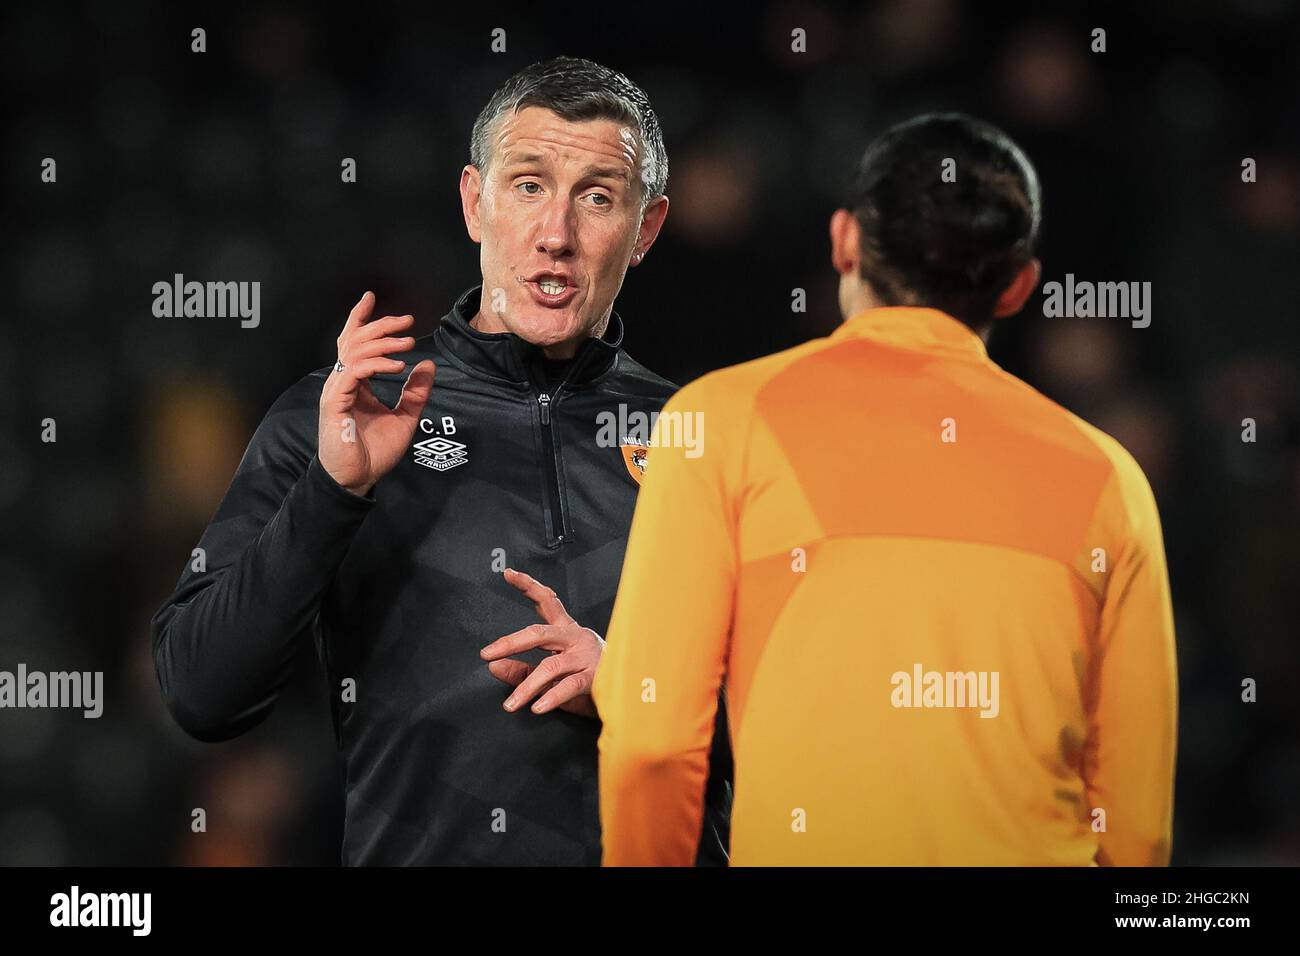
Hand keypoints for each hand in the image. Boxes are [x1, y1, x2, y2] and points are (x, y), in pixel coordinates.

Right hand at [318, 291, 435, 496]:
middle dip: (380, 325)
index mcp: (354, 382)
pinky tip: (398, 367)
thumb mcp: (405, 417)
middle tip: (407, 321)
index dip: (361, 319)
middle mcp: (342, 381)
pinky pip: (355, 372)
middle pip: (355, 340)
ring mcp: (336, 389)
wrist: (357, 478)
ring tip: (408, 344)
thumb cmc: (374, 451)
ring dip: (383, 343)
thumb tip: (428, 364)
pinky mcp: (335, 401)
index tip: (371, 298)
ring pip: (355, 351)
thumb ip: (415, 392)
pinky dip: (377, 365)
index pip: (354, 342)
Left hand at [480, 568, 604, 717]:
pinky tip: (536, 707)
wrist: (623, 693)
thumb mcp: (549, 674)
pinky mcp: (594, 678)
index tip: (508, 573)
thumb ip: (521, 670)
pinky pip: (568, 686)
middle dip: (511, 642)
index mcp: (566, 630)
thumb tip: (493, 666)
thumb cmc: (585, 680)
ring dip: (527, 687)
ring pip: (550, 667)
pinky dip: (550, 697)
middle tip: (488, 653)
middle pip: (540, 633)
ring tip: (510, 704)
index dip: (528, 585)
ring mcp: (585, 657)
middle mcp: (575, 638)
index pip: (547, 601)